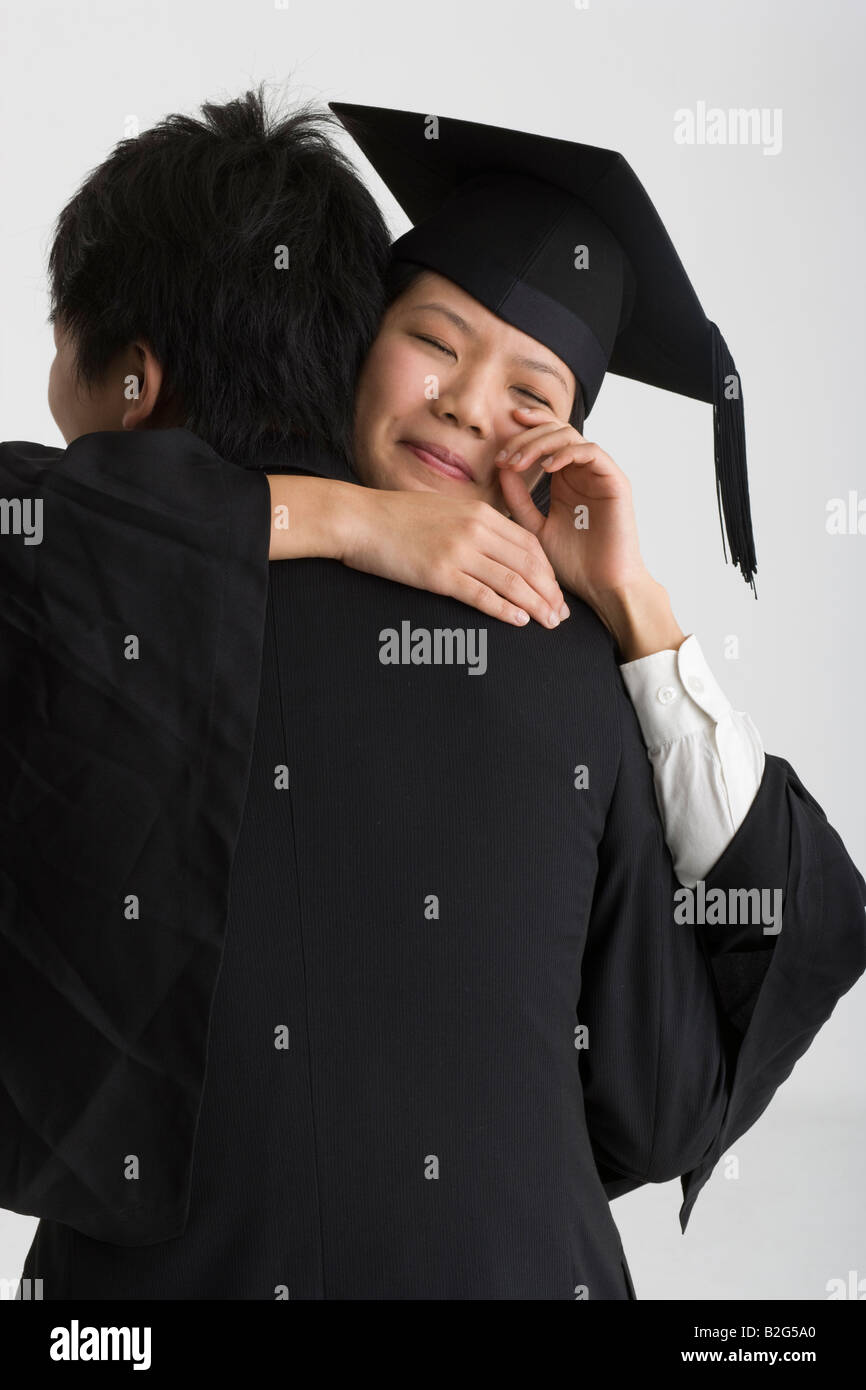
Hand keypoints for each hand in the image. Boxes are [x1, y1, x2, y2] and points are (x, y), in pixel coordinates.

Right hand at [339, 487, 570, 627]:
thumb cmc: (395, 517)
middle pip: (528, 564)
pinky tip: (520, 621)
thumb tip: (494, 546)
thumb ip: (472, 525)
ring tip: (549, 623)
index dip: (547, 570)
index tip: (555, 589)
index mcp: (479, 513)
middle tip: (561, 614)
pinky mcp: (440, 575)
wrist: (358, 519)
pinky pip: (483, 596)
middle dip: (549, 591)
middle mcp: (475, 530)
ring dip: (536, 604)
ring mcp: (458, 552)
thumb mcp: (444, 510)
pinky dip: (505, 610)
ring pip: (512, 582)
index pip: (529, 543)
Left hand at [495, 406, 650, 606]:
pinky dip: (568, 453)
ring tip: (520, 462)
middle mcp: (582, 472)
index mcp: (564, 479)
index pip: (545, 439)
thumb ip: (518, 499)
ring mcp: (599, 474)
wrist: (601, 587)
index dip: (524, 431)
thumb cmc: (572, 563)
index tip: (498, 443)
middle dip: (526, 439)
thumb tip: (501, 468)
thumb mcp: (533, 528)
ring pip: (571, 436)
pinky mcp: (615, 481)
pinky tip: (547, 466)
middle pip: (554, 431)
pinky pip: (592, 452)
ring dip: (542, 444)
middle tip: (505, 456)